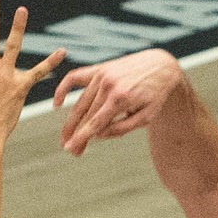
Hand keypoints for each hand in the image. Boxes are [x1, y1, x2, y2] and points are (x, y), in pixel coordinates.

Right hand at [51, 48, 182, 155]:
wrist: (160, 66)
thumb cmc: (155, 95)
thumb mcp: (146, 117)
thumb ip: (122, 128)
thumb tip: (98, 136)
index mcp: (121, 98)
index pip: (95, 122)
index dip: (81, 137)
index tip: (70, 149)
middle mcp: (108, 85)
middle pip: (85, 114)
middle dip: (76, 134)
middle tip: (70, 151)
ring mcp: (102, 75)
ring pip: (80, 102)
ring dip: (71, 122)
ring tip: (66, 137)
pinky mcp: (99, 69)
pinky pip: (75, 77)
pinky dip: (63, 89)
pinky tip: (57, 104)